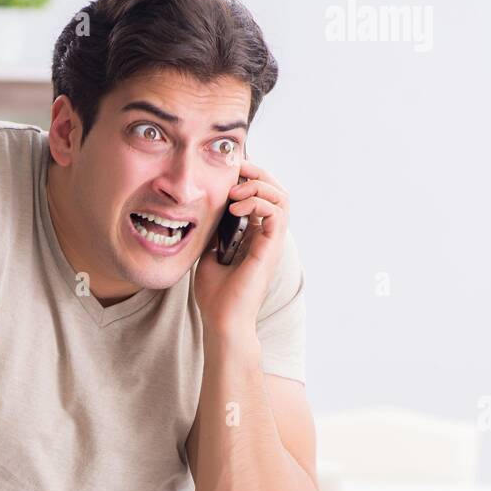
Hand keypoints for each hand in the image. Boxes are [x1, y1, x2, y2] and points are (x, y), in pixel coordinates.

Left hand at [193, 159, 289, 340]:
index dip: (249, 179)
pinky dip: (258, 203)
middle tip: (236, 169)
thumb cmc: (215, 297)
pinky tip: (235, 210)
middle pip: (277, 191)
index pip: (261, 197)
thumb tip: (207, 213)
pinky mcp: (271, 249)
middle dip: (258, 174)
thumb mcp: (207, 255)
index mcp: (254, 238)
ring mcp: (271, 243)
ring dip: (259, 186)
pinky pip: (277, 213)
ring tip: (235, 193)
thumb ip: (213, 233)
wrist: (221, 321)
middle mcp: (267, 238)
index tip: (227, 173)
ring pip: (282, 197)